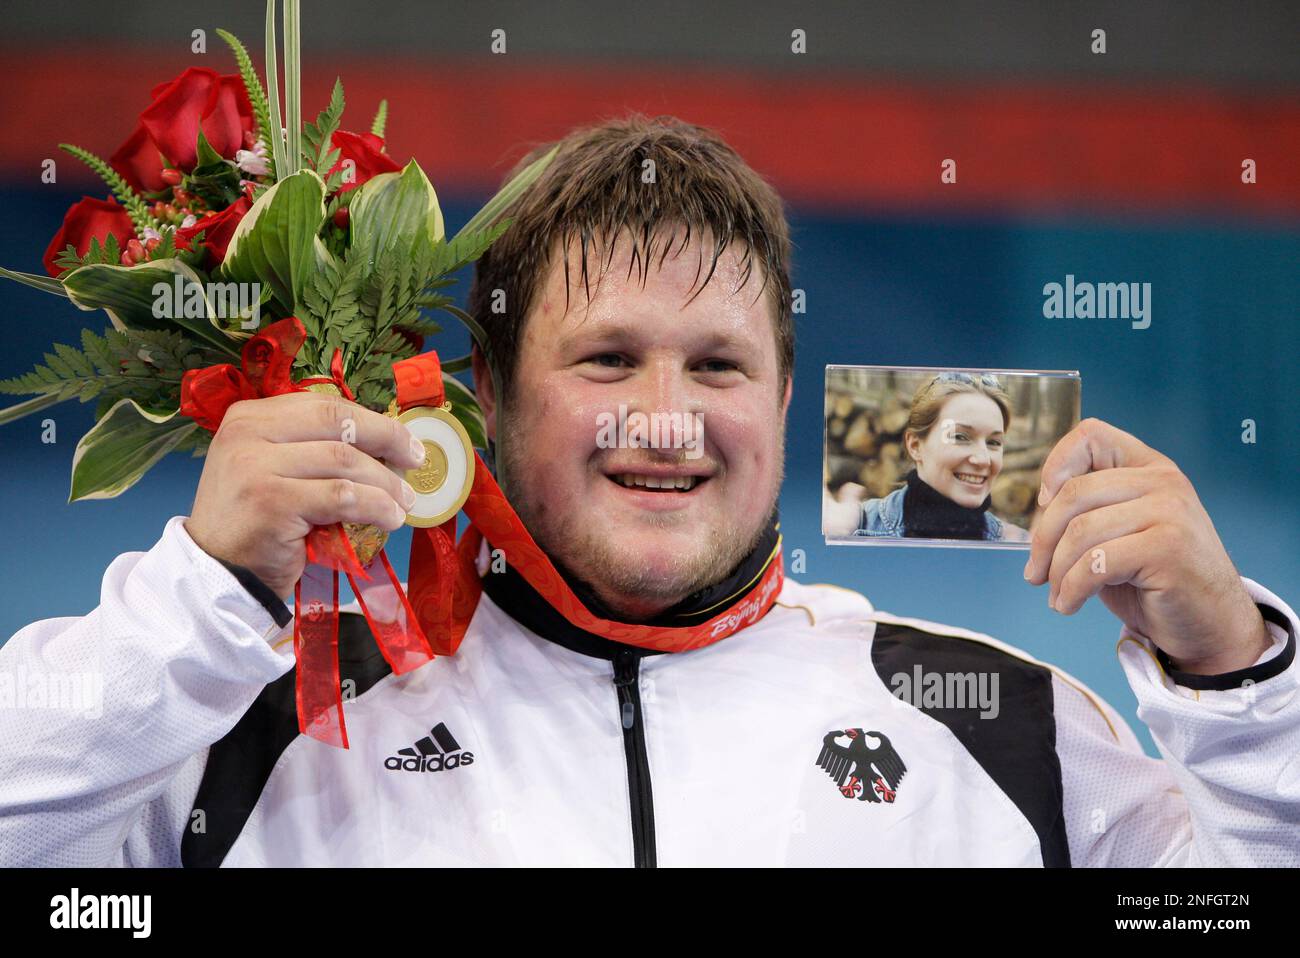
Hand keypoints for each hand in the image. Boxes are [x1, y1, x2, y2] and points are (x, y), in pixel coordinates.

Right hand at [184, 392, 426, 598]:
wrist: (217, 572)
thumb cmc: (254, 521)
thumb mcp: (272, 468)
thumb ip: (310, 447)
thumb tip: (383, 441)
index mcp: (249, 416)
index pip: (324, 405)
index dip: (372, 420)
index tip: (403, 441)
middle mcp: (248, 433)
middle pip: (338, 422)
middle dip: (387, 439)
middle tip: (415, 461)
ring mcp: (256, 466)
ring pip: (344, 461)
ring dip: (385, 483)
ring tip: (404, 502)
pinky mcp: (272, 502)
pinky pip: (342, 497)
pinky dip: (375, 506)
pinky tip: (390, 519)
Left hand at [1023, 418, 1271, 675]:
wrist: (1211, 622)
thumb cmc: (1155, 578)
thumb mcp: (1120, 533)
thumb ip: (1087, 512)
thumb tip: (1035, 516)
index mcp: (1149, 468)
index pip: (1092, 435)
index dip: (1056, 464)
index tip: (1044, 503)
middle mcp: (1163, 482)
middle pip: (1074, 492)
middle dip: (1042, 538)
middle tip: (1036, 573)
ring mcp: (1170, 512)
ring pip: (1081, 531)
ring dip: (1057, 572)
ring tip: (1057, 595)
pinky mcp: (1168, 548)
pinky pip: (1096, 564)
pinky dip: (1072, 589)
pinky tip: (1069, 604)